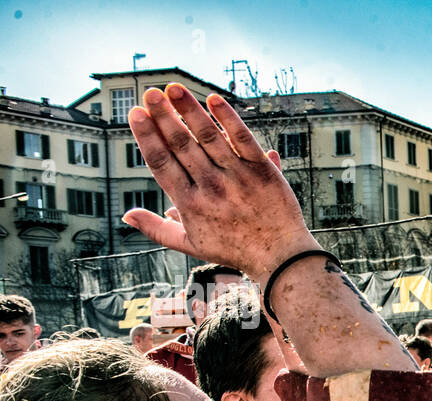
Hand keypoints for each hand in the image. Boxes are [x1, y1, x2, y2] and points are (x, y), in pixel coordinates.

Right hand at [122, 84, 315, 285]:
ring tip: (173, 88)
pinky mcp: (262, 171)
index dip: (147, 137)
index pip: (162, 164)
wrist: (280, 257)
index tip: (136, 115)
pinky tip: (213, 99)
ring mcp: (238, 178)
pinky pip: (243, 140)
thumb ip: (156, 229)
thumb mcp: (191, 246)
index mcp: (190, 205)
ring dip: (189, 110)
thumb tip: (126, 215)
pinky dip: (229, 119)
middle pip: (182, 146)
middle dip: (163, 117)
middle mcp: (212, 189)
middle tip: (148, 93)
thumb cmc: (233, 250)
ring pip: (209, 138)